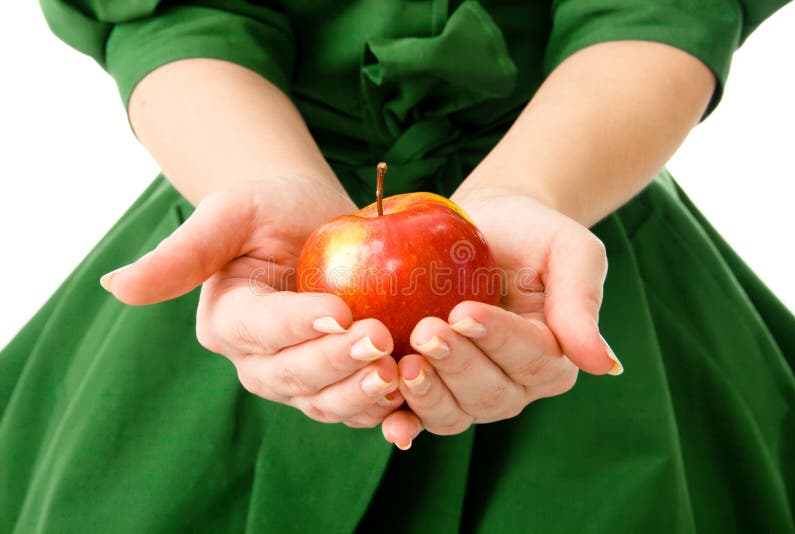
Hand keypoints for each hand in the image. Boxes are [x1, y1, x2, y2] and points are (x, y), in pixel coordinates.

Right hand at [100, 176, 405, 427]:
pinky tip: (414, 405)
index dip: (296, 325)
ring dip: (362, 395)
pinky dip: (388, 411)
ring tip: (399, 373)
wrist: (312, 223)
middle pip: (293, 376)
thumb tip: (114, 285)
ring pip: (326, 402)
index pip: (259, 330)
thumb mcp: (230, 214)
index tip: (339, 309)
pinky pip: (361, 405)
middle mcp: (261, 360)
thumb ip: (181, 253)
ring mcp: (302, 378)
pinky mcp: (342, 381)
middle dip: (336, 363)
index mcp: (229, 322)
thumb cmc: (269, 209)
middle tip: (379, 340)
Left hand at [381, 188, 621, 447]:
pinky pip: (419, 416)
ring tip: (403, 365)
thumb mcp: (569, 250)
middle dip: (457, 365)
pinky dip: (403, 421)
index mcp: (553, 355)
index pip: (531, 358)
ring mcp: (471, 392)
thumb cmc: (531, 232)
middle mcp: (515, 384)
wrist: (482, 226)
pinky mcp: (433, 388)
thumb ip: (582, 301)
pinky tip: (387, 420)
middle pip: (490, 393)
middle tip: (425, 331)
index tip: (464, 311)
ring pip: (455, 413)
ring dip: (428, 395)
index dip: (497, 339)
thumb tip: (604, 365)